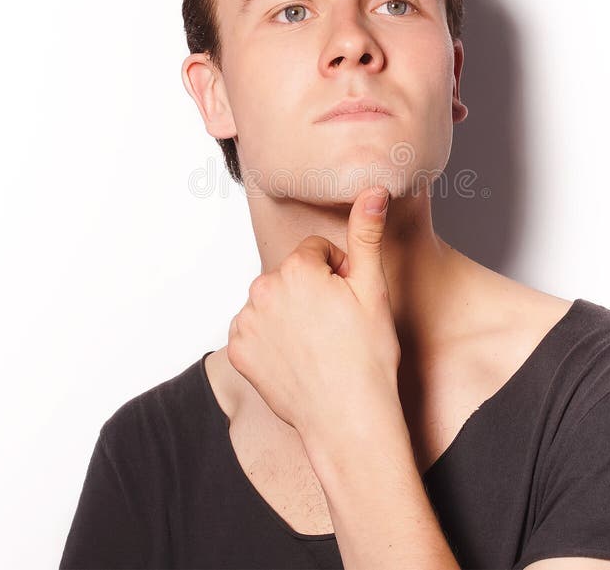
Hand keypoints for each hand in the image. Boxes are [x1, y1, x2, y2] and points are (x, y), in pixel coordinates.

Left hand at [226, 185, 400, 442]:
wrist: (349, 419)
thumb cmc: (367, 357)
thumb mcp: (372, 289)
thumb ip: (366, 234)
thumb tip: (373, 190)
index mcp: (295, 269)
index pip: (316, 251)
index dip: (338, 274)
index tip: (349, 302)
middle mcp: (262, 290)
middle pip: (291, 274)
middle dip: (311, 290)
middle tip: (335, 325)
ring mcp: (245, 323)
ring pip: (272, 300)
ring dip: (289, 312)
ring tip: (317, 344)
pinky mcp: (236, 351)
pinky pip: (253, 328)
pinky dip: (270, 338)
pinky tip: (294, 357)